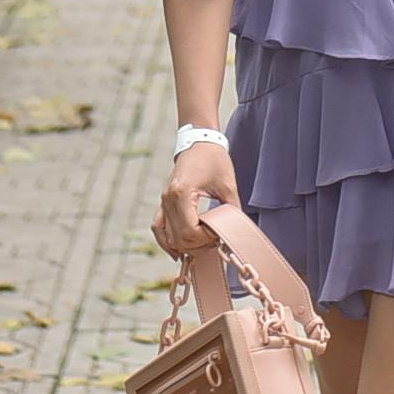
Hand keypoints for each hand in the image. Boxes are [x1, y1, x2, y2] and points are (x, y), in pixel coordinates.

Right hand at [155, 140, 239, 255]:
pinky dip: (165, 241)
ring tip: (201, 247)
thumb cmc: (214, 160)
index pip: (189, 231)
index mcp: (182, 192)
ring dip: (183, 246)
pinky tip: (176, 252)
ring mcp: (163, 200)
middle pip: (178, 238)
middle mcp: (168, 198)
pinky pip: (158, 227)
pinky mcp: (163, 201)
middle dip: (197, 245)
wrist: (199, 142)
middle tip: (214, 242)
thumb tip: (235, 233)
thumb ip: (232, 210)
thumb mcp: (227, 185)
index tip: (219, 235)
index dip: (205, 239)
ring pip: (166, 236)